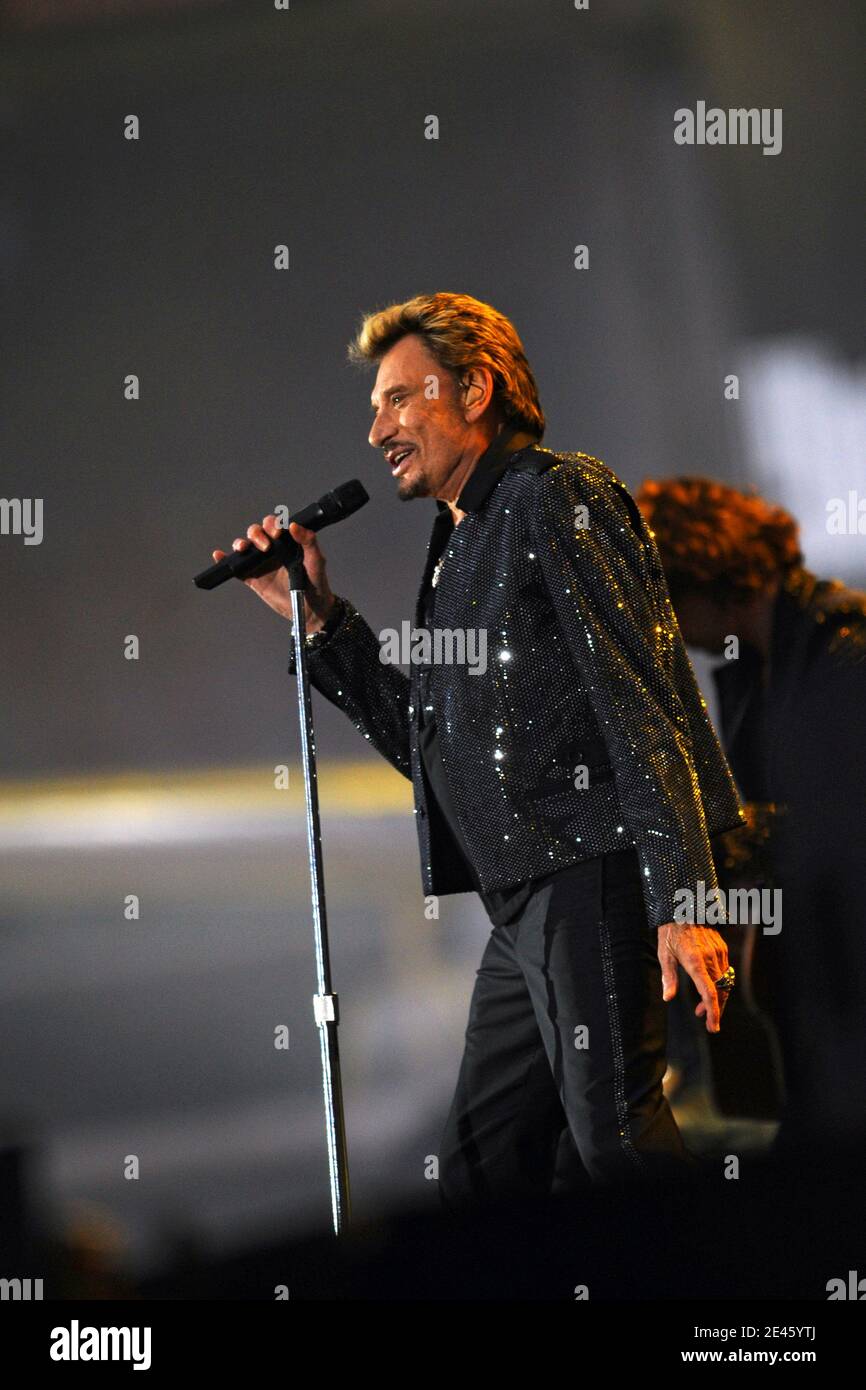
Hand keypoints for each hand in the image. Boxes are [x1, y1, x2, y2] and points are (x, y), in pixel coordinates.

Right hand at [211, 514, 337, 629]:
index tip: (277, 533)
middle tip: (266, 547)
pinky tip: (219, 555)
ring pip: (245, 547)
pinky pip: (237, 567)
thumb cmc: (317, 582)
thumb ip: (308, 541)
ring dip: (240, 543)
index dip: (272, 524)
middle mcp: (272, 549)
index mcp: (287, 542)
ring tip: (243, 548)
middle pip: (256, 532)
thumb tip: (294, 526)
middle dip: (256, 534)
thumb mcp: (316, 560)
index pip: (274, 525)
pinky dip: (226, 560)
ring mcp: (261, 563)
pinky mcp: (253, 578)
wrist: (311, 609)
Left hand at [656, 921, 729, 1032]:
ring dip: (716, 998)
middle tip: (706, 1020)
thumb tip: (668, 998)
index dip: (713, 1013)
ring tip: (701, 1008)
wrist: (684, 909)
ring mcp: (719, 953)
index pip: (709, 993)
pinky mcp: (722, 949)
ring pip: (725, 983)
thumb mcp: (664, 954)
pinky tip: (708, 987)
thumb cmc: (670, 932)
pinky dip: (719, 984)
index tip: (713, 1027)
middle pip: (720, 992)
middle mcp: (711, 959)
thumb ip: (668, 977)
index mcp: (695, 962)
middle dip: (715, 1009)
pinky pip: (725, 971)